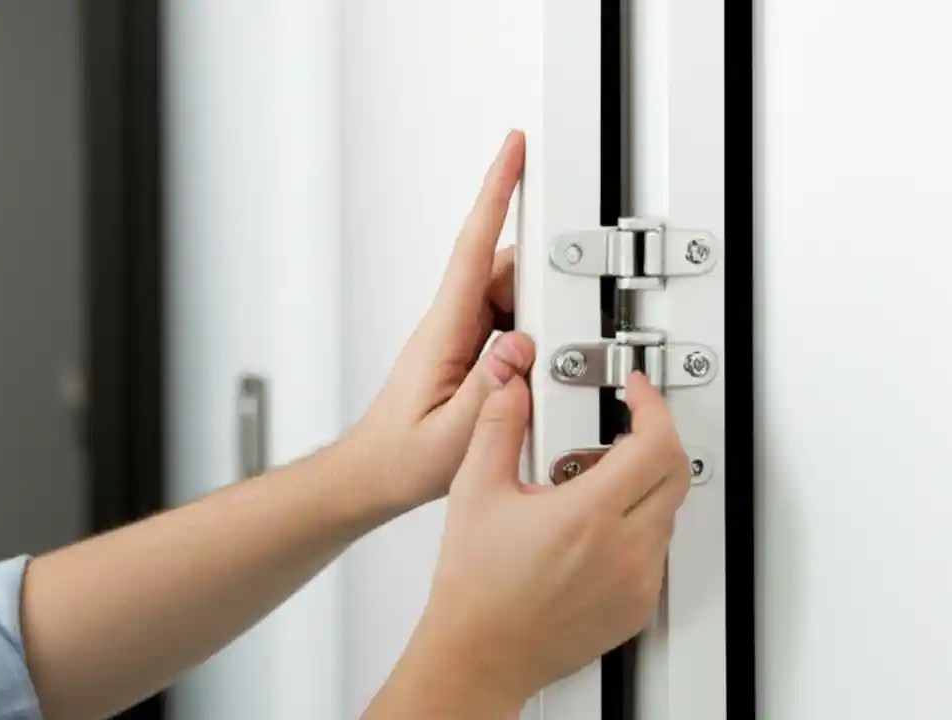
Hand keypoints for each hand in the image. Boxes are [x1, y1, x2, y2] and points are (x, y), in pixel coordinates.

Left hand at [348, 131, 534, 508]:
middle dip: (542, 269)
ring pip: (510, 297)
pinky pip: (506, 323)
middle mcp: (449, 325)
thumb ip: (490, 390)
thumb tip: (522, 345)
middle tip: (576, 283)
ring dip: (539, 310)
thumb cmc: (403, 457)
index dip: (494, 194)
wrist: (375, 474)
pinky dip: (530, 331)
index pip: (472, 248)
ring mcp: (457, 337)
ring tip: (557, 346)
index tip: (512, 152)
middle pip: (502, 270)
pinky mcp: (467, 353)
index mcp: (442, 334)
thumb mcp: (453, 436)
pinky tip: (539, 362)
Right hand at [367, 373, 691, 716]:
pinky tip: (596, 528)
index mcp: (588, 516)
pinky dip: (640, 526)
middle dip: (657, 438)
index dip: (652, 406)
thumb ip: (498, 427)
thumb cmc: (475, 590)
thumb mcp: (476, 490)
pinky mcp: (637, 606)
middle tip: (625, 426)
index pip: (656, 443)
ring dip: (646, 484)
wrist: (480, 655)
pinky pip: (658, 551)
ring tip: (595, 483)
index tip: (636, 392)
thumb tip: (511, 388)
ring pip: (669, 512)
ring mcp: (637, 582)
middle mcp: (624, 551)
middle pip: (676, 473)